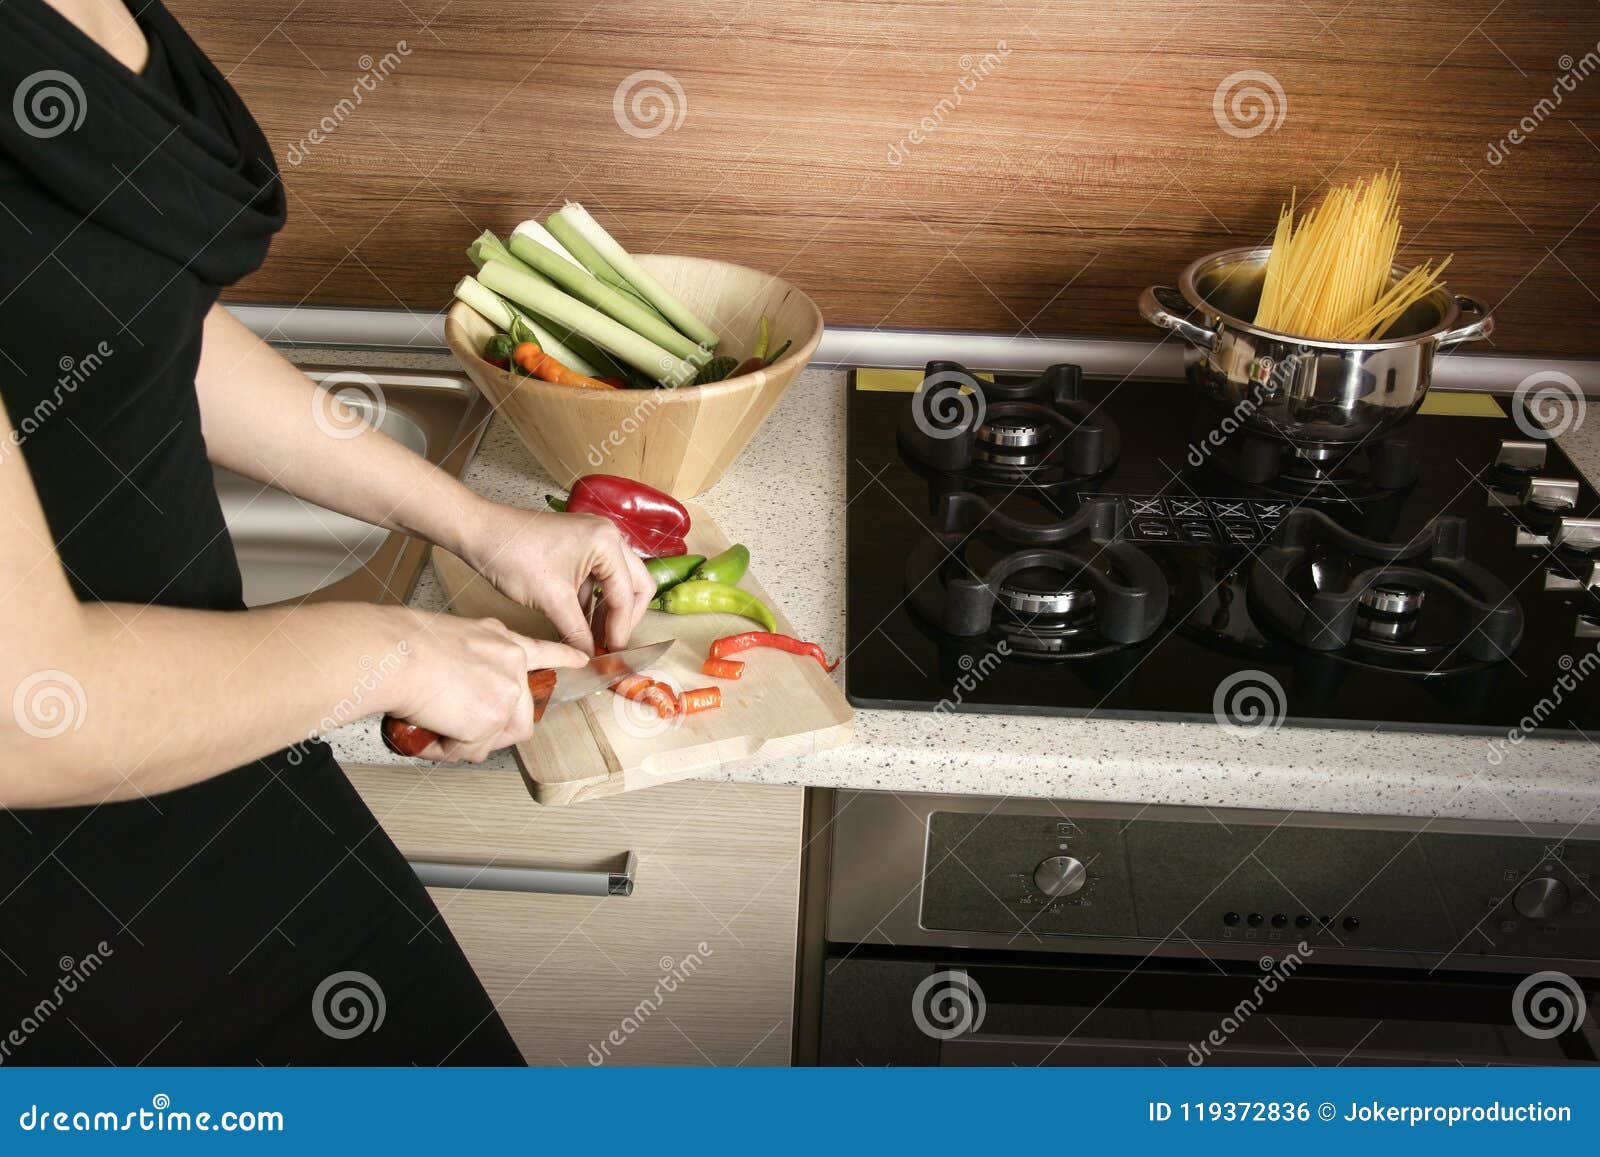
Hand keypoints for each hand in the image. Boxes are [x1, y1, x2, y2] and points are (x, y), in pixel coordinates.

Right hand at [387, 609, 587, 762]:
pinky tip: (431, 730)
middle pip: (520, 713)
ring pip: (497, 736)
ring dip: (467, 740)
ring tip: (438, 727)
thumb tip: (457, 693)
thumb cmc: (404, 644)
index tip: (581, 661)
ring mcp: (507, 691)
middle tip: (457, 725)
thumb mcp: (449, 638)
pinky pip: (472, 749)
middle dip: (489, 728)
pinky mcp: (493, 717)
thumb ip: (467, 662)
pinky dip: (447, 748)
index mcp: (500, 639)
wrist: (396, 653)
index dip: (562, 658)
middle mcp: (511, 662)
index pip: (543, 651)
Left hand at [459, 502, 655, 653]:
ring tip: (594, 640)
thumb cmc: (513, 555)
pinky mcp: (580, 548)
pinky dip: (592, 603)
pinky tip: (581, 625)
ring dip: (608, 612)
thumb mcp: (551, 600)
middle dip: (624, 617)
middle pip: (635, 585)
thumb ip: (577, 631)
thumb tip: (591, 657)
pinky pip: (597, 580)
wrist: (480, 533)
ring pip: (617, 583)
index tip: (613, 654)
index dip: (621, 629)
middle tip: (611, 644)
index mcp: (607, 543)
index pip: (626, 594)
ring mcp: (594, 541)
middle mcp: (608, 537)